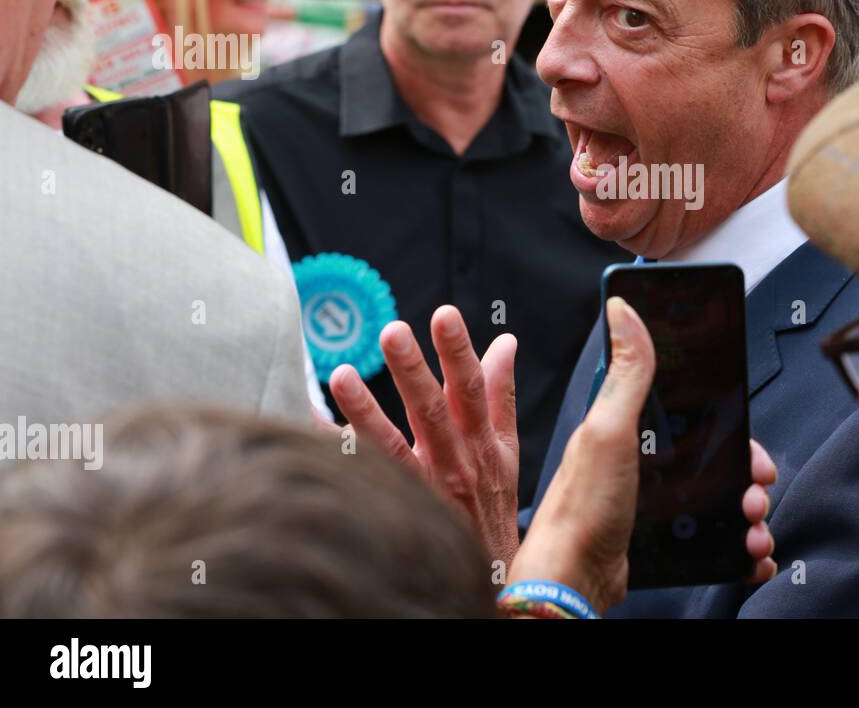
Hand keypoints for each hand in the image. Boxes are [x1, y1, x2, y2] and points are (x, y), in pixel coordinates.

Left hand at [329, 306, 520, 568]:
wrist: (492, 579)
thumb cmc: (493, 507)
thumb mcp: (508, 450)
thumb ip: (501, 395)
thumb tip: (504, 343)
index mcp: (484, 443)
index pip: (472, 389)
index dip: (459, 352)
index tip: (444, 315)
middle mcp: (456, 464)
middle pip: (432, 410)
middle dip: (413, 369)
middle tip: (392, 331)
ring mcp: (426, 491)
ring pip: (393, 446)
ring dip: (367, 409)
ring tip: (342, 375)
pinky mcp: (402, 511)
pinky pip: (366, 481)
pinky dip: (341, 454)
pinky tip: (314, 429)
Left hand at [507, 297, 778, 614]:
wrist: (573, 583)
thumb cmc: (582, 510)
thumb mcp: (608, 430)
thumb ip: (626, 372)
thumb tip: (624, 309)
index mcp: (628, 427)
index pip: (689, 406)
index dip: (726, 417)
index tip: (746, 430)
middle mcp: (640, 460)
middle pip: (714, 454)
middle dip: (746, 470)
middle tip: (755, 487)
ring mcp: (652, 500)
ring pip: (719, 496)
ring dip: (748, 510)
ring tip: (752, 526)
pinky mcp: (658, 537)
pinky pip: (712, 537)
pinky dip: (739, 545)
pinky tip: (750, 553)